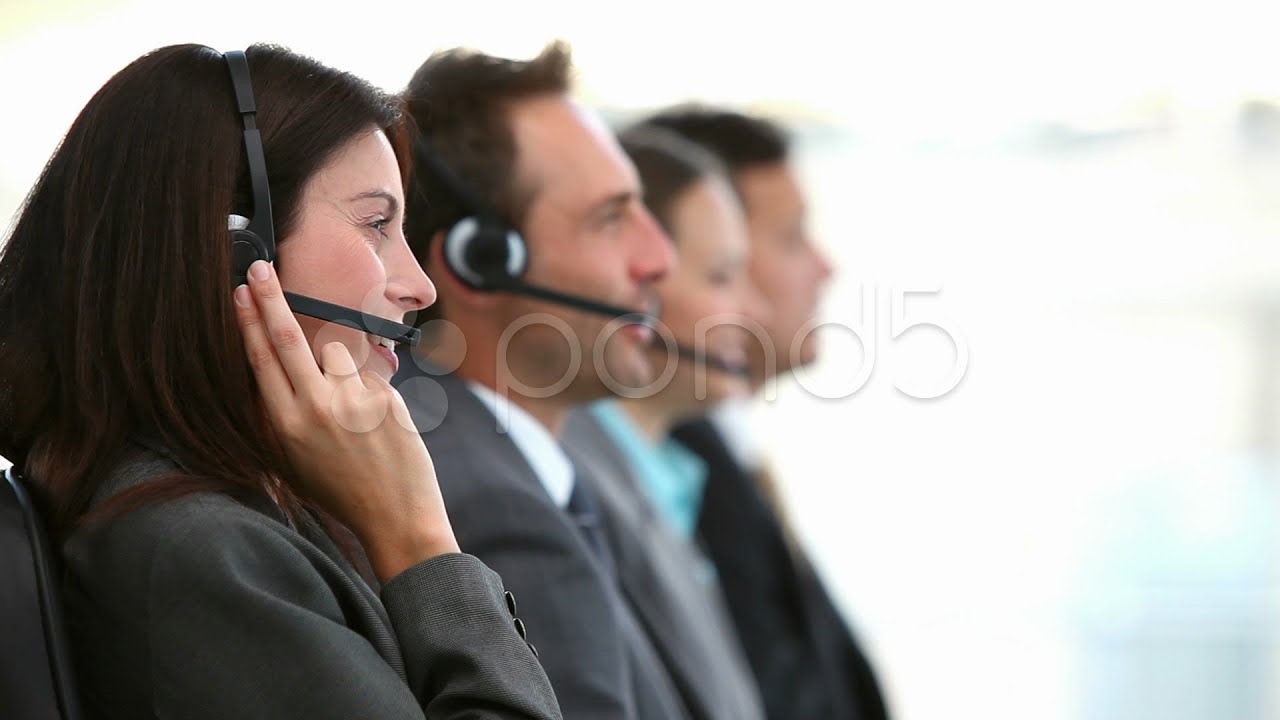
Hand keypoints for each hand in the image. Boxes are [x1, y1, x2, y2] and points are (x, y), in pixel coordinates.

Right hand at [234, 260, 458, 581]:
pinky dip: (369, 390)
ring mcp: (352, 400)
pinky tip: (377, 426)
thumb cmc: (341, 489)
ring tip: (351, 415)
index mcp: (284, 425)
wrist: (396, 515)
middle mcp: (314, 408)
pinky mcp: (386, 397)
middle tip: (260, 267)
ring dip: (338, 368)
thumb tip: (266, 367)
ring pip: (335, 353)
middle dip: (270, 297)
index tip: (239, 292)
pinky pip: (369, 374)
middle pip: (287, 337)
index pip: (261, 359)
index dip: (249, 322)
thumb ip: (277, 415)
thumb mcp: (292, 460)